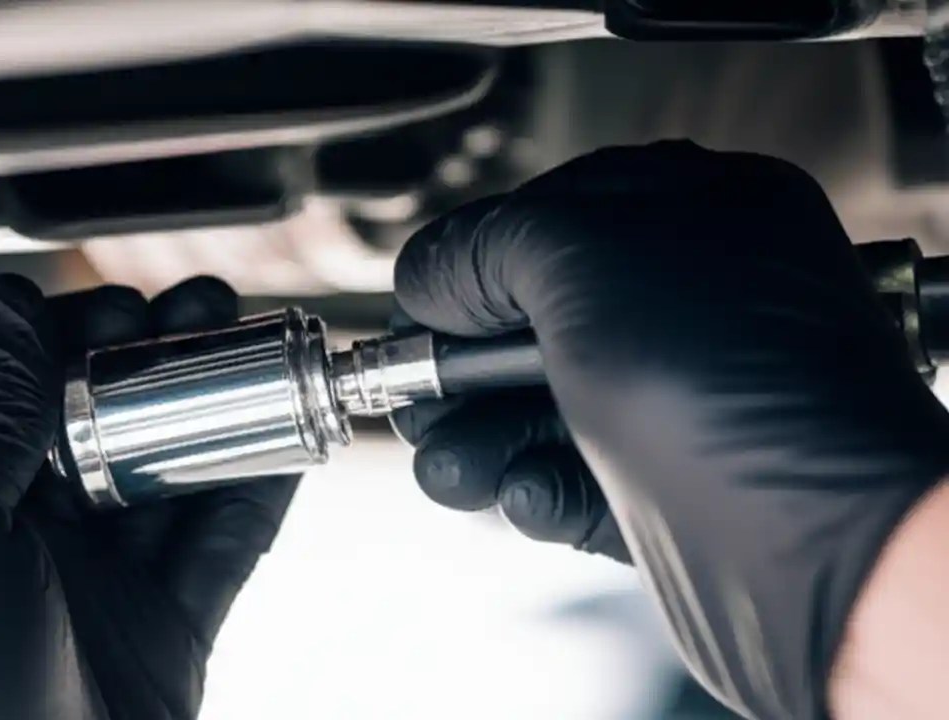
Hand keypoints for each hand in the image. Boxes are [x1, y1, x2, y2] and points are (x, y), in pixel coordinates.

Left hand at [0, 275, 297, 719]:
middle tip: (212, 309)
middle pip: (109, 421)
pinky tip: (290, 439)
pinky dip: (262, 490)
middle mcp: (31, 538)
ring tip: (266, 350)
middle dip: (163, 357)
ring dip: (224, 408)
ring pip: (175, 476)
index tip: (123, 304)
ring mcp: (103, 589)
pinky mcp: (167, 641)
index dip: (73, 334)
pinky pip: (223, 548)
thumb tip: (5, 307)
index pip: (21, 387)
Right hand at [391, 141, 948, 718]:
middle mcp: (690, 309)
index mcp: (698, 218)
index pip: (554, 217)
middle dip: (460, 368)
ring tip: (452, 466)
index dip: (477, 260)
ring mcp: (678, 403)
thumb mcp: (587, 263)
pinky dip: (534, 491)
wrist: (818, 552)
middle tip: (418, 398)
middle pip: (531, 323)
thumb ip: (488, 246)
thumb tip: (429, 270)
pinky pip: (569, 481)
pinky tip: (530, 495)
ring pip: (538, 410)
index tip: (423, 304)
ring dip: (476, 440)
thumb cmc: (734, 387)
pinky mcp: (662, 490)